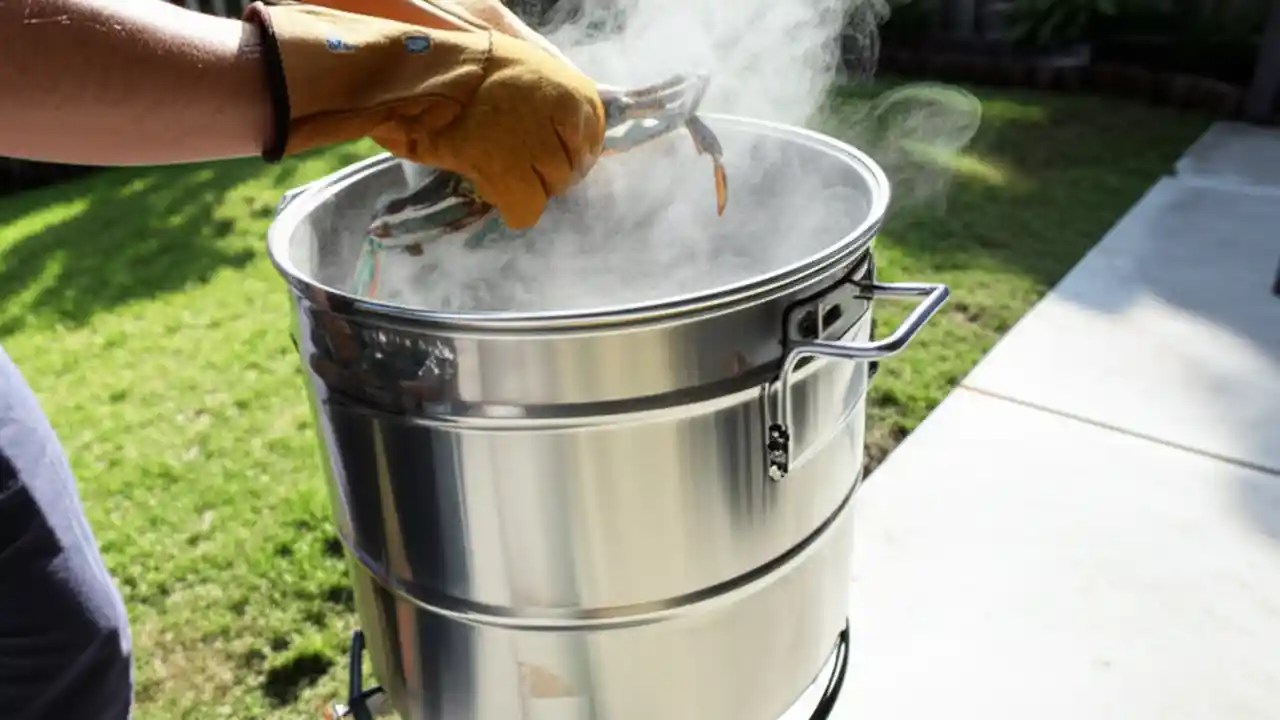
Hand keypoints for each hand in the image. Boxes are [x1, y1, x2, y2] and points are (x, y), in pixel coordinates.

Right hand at [245, 2, 604, 228]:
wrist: (414, 65)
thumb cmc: (460, 57)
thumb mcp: (517, 54)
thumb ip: (545, 85)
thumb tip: (569, 125)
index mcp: (570, 89)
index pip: (591, 139)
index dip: (566, 149)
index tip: (542, 148)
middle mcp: (564, 118)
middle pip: (571, 170)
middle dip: (542, 169)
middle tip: (507, 155)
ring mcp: (537, 145)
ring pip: (549, 191)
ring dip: (523, 186)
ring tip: (491, 164)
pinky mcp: (508, 172)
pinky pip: (526, 210)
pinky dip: (511, 207)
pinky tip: (489, 184)